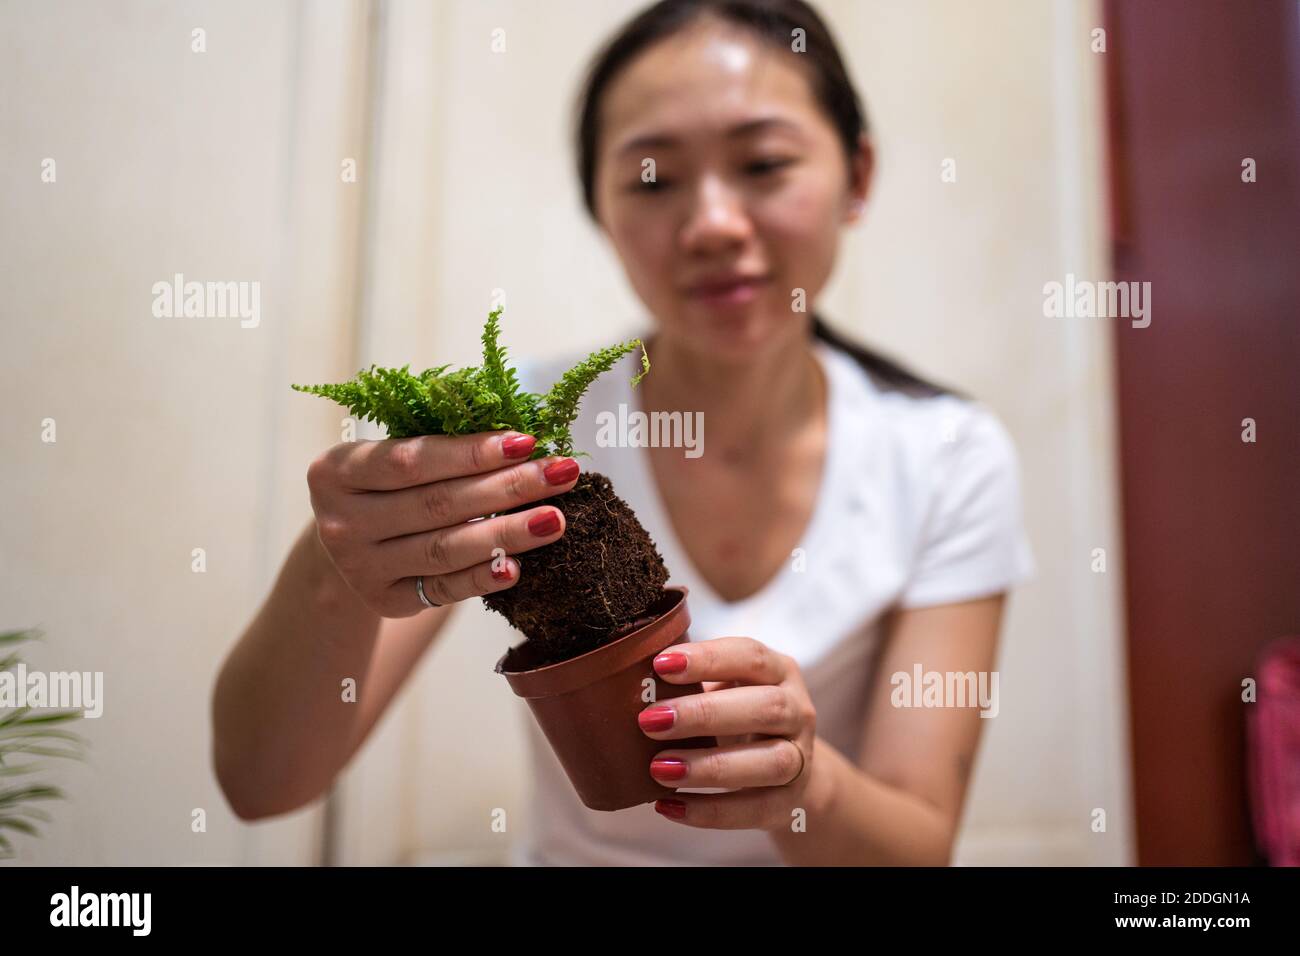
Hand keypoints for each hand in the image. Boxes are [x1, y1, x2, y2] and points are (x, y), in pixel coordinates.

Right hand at [306, 430, 579, 616]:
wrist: (349, 544)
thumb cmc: (386, 486)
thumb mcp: (391, 458)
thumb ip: (440, 446)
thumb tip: (522, 439)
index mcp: (336, 471)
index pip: (411, 460)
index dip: (471, 452)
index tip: (527, 441)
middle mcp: (341, 522)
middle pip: (437, 504)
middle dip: (507, 487)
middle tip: (562, 474)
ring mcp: (360, 567)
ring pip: (444, 548)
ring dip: (507, 533)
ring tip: (555, 519)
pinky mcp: (385, 601)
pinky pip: (442, 589)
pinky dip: (482, 578)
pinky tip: (518, 568)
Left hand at [638, 636, 819, 829]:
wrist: (790, 771)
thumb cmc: (740, 718)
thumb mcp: (727, 690)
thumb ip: (690, 683)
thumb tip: (621, 682)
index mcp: (779, 672)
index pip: (751, 657)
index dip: (708, 658)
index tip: (660, 665)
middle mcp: (797, 711)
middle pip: (765, 708)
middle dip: (704, 714)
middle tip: (649, 722)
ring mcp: (801, 759)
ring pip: (770, 762)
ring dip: (710, 766)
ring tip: (658, 769)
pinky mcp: (789, 803)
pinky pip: (756, 810)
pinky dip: (710, 811)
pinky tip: (668, 805)